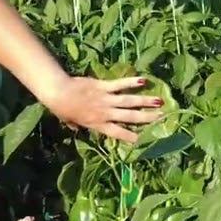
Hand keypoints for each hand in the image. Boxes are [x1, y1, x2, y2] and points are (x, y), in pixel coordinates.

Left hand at [43, 75, 163, 142]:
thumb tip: (77, 129)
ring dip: (145, 101)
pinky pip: (120, 84)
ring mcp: (105, 99)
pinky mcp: (103, 85)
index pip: (118, 133)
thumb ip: (78, 125)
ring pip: (129, 101)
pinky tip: (144, 80)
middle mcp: (105, 113)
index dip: (131, 137)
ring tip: (159, 101)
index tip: (144, 140)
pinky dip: (131, 82)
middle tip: (162, 118)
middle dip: (147, 118)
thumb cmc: (62, 108)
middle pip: (129, 117)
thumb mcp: (70, 121)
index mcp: (98, 124)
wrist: (58, 91)